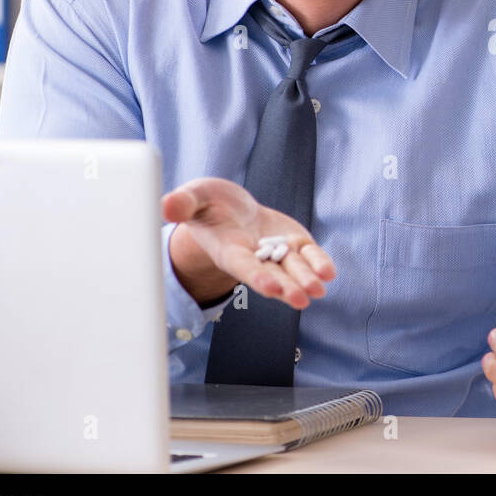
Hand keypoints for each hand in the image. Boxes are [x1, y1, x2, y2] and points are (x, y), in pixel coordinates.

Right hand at [162, 177, 334, 309]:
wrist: (231, 211)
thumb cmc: (208, 205)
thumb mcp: (195, 197)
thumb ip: (184, 202)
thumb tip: (167, 205)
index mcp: (229, 251)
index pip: (243, 267)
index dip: (257, 277)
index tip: (271, 287)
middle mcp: (255, 257)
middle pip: (272, 275)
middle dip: (286, 287)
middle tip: (300, 298)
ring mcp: (277, 253)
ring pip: (294, 269)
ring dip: (306, 279)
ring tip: (318, 289)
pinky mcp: (294, 244)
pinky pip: (309, 256)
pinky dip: (319, 263)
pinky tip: (329, 272)